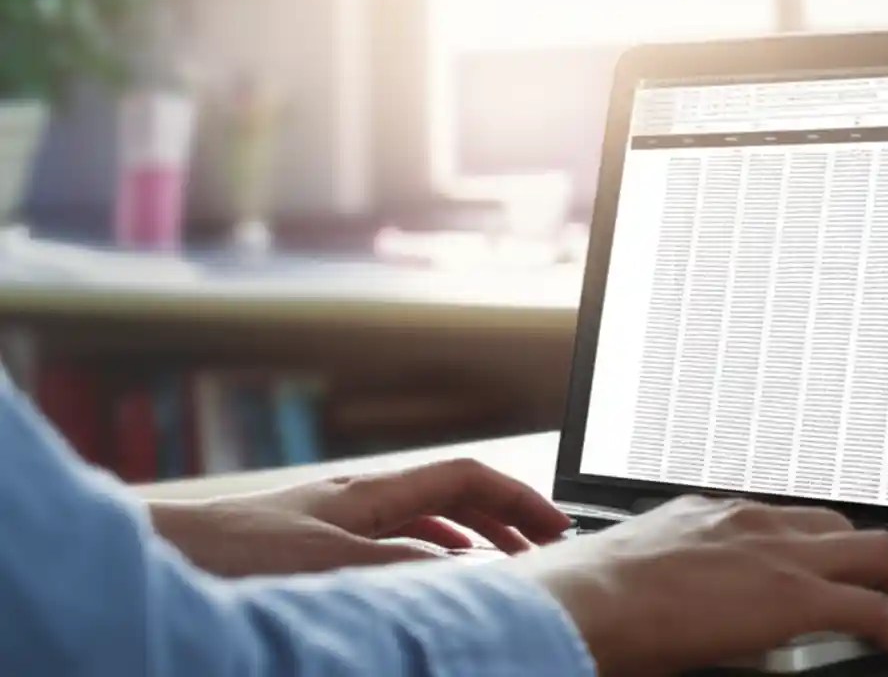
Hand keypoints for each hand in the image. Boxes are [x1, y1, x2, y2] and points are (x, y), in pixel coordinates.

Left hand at [150, 458, 570, 576]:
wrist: (172, 551)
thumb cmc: (240, 551)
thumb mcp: (334, 562)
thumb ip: (405, 561)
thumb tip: (470, 563)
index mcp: (375, 492)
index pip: (467, 478)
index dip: (517, 497)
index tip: (556, 525)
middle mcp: (365, 495)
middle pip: (456, 492)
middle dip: (507, 514)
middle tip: (545, 545)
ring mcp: (345, 513)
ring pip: (430, 512)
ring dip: (476, 531)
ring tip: (506, 557)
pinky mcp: (324, 535)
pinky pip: (401, 532)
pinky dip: (437, 546)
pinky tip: (438, 567)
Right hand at [504, 495, 887, 676]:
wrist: (578, 603)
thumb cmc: (587, 599)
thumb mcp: (638, 577)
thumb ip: (673, 587)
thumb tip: (675, 620)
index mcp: (711, 515)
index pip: (789, 521)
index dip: (824, 546)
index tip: (836, 568)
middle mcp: (751, 520)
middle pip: (844, 527)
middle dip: (882, 561)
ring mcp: (777, 551)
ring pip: (878, 555)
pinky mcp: (795, 594)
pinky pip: (877, 611)